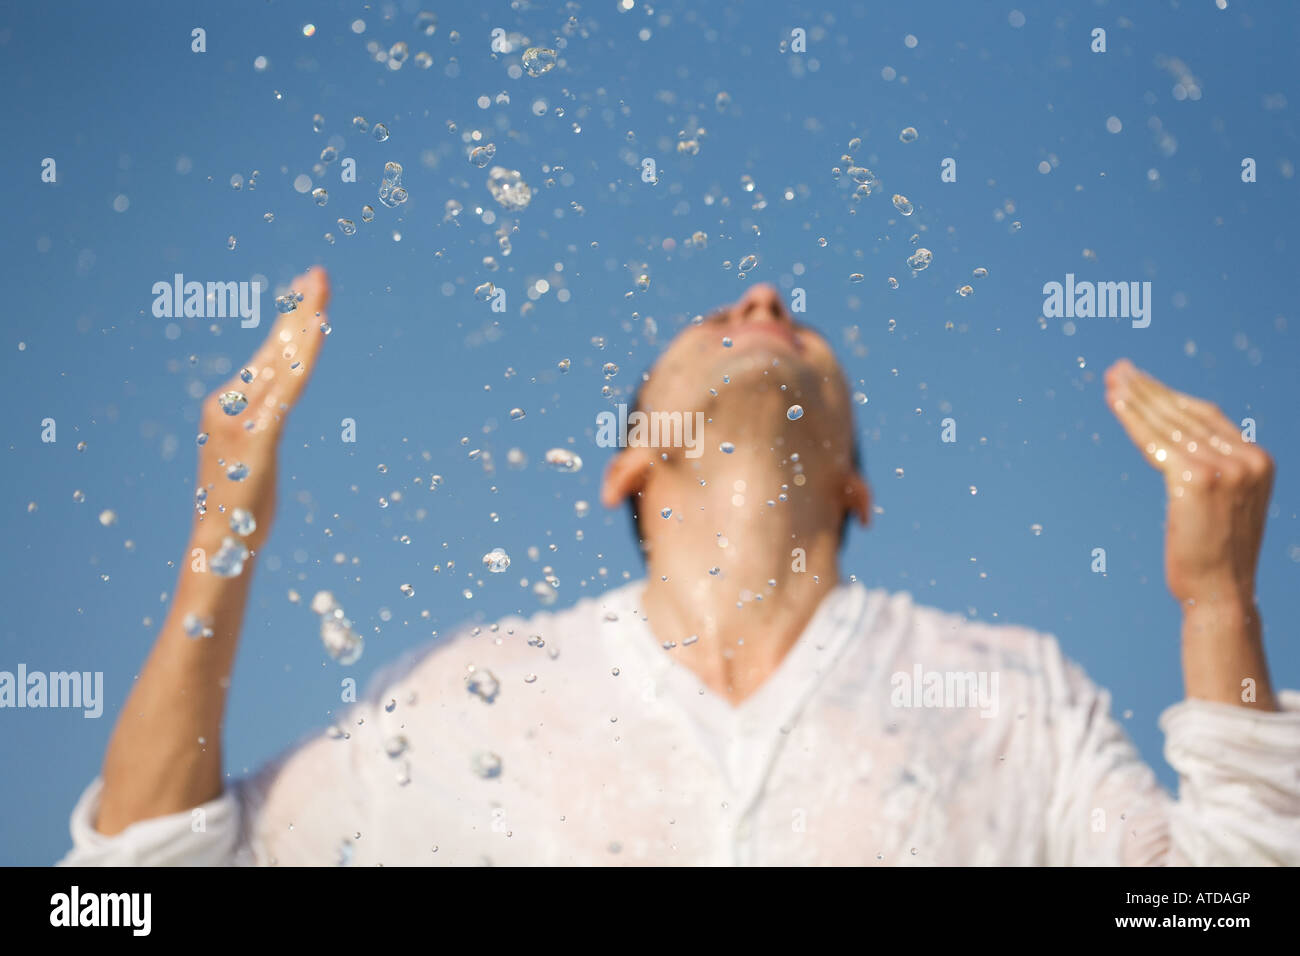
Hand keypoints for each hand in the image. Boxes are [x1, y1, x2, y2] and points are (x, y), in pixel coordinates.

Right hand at [194, 267, 329, 552]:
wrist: (220, 544)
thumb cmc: (239, 506)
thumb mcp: (252, 455)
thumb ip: (261, 424)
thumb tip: (275, 406)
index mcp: (225, 405)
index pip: (264, 355)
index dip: (287, 323)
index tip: (307, 292)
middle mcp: (228, 403)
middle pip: (272, 348)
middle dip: (298, 309)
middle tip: (319, 274)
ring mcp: (241, 419)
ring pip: (281, 361)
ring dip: (303, 322)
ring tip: (320, 288)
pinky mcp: (258, 438)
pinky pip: (288, 389)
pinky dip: (302, 358)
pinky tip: (316, 334)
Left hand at [1104, 359, 1273, 607]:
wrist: (1219, 594)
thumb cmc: (1213, 556)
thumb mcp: (1223, 505)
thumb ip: (1214, 470)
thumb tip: (1181, 446)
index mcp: (1259, 460)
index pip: (1207, 416)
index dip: (1171, 396)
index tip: (1142, 381)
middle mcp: (1247, 458)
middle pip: (1186, 413)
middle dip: (1149, 389)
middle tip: (1118, 369)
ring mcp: (1225, 468)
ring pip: (1168, 424)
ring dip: (1136, 398)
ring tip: (1110, 380)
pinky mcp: (1196, 479)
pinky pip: (1156, 441)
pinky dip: (1132, 419)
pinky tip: (1114, 402)